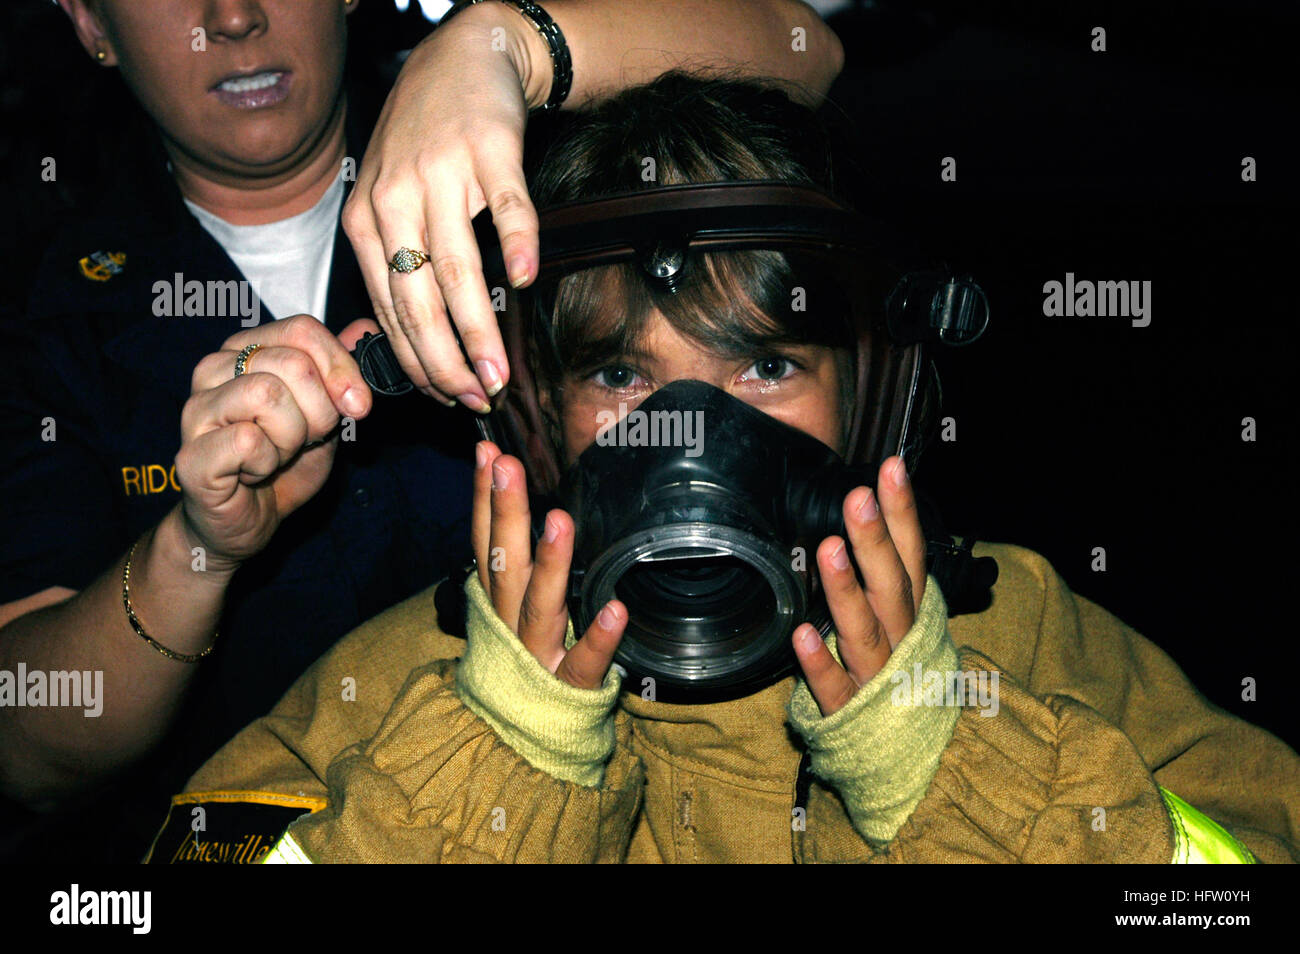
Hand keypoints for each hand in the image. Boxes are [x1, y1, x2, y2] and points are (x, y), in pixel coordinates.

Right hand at [174, 315, 375, 570]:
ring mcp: (196, 410)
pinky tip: (255, 473)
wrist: (247, 521)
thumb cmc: (283, 464)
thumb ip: (342, 373)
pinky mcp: (191, 454)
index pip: (302, 329)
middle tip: (307, 439)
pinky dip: (267, 463)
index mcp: (244, 350)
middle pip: (293, 363)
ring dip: (293, 437)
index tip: (356, 404)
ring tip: (278, 454)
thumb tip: (364, 329)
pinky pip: (248, 440)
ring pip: (268, 395)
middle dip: (321, 411)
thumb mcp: (327, 413)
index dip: (341, 367)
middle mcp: (212, 370)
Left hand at [342, 4, 550, 410]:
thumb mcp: (387, 196)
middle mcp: (394, 198)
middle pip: (418, 300)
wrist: (462, 58)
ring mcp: (441, 172)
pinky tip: (524, 281)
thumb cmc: (424, 140)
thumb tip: (413, 340)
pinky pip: (505, 206)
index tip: (444, 399)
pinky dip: (517, 245)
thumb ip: (395, 259)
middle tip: (474, 400)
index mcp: (365, 219)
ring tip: (498, 373)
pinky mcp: (489, 149)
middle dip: (446, 362)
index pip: (388, 309)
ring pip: (457, 268)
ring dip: (479, 330)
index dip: (416, 362)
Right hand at [473, 441, 625, 688]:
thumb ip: (508, 572)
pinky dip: (598, 639)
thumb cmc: (520, 670)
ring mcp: (537, 660)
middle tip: (508, 464)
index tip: (488, 453)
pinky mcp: (567, 692)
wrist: (515, 749)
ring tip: (560, 521)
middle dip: (505, 512)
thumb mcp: (505, 618)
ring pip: (540, 607)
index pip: (485, 545)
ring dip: (550, 564)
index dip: (485, 500)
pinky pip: (584, 665)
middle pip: (505, 564)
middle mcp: (509, 627)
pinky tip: (617, 610)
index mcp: (496, 606)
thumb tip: (506, 510)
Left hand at [793, 456, 927, 716]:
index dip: (902, 512)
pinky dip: (821, 662)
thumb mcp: (903, 621)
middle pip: (892, 585)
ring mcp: (878, 678)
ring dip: (847, 590)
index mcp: (912, 612)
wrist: (916, 760)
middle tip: (857, 497)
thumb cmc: (900, 674)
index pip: (911, 555)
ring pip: (864, 630)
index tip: (891, 468)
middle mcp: (901, 640)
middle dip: (876, 540)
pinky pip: (834, 687)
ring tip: (829, 549)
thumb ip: (888, 574)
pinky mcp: (851, 713)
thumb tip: (870, 512)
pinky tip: (801, 635)